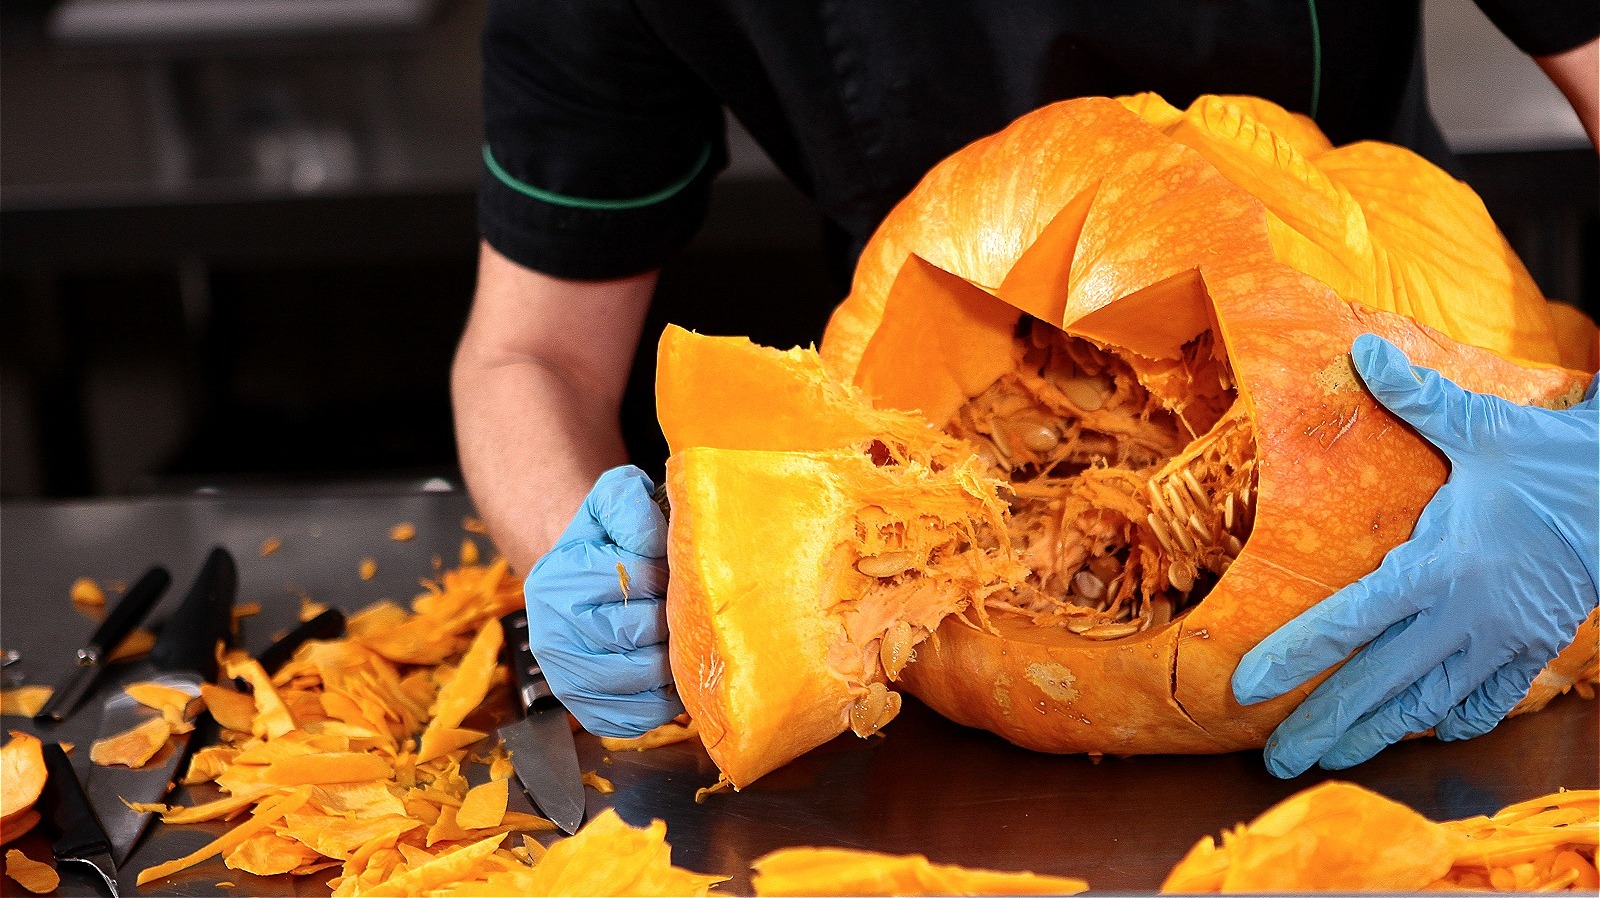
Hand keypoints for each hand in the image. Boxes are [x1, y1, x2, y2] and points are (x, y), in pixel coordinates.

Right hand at [523, 465, 682, 737]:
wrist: (585, 583)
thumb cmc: (610, 541)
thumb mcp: (612, 501)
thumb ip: (627, 502)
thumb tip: (648, 541)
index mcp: (555, 581)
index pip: (629, 578)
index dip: (663, 573)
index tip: (667, 569)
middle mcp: (550, 635)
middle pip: (636, 632)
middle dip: (671, 616)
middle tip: (680, 607)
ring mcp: (566, 680)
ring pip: (641, 677)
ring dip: (673, 658)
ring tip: (678, 638)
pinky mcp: (588, 712)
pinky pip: (638, 716)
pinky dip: (666, 700)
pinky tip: (671, 674)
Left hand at [1233, 333, 1597, 776]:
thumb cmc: (1551, 458)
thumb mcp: (1482, 425)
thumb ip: (1416, 396)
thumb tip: (1363, 350)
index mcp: (1440, 563)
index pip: (1347, 620)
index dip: (1293, 656)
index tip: (1245, 688)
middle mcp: (1463, 614)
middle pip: (1376, 683)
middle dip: (1322, 723)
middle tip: (1276, 760)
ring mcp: (1499, 641)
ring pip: (1424, 705)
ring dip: (1373, 734)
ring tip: (1327, 758)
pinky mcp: (1532, 650)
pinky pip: (1482, 701)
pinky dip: (1447, 721)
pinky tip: (1420, 733)